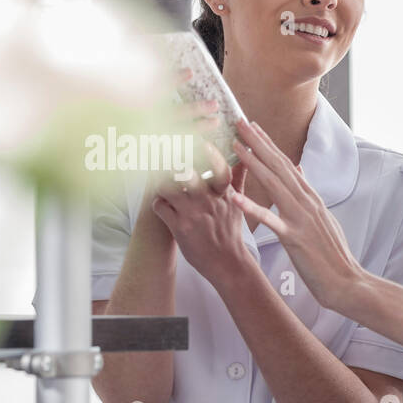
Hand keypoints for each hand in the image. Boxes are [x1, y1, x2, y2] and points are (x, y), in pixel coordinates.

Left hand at [151, 139, 252, 288]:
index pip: (219, 169)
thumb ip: (239, 177)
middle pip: (188, 174)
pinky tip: (160, 202)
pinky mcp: (178, 227)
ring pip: (169, 187)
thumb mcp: (239, 203)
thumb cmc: (229, 230)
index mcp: (223, 194)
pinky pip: (160, 206)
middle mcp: (207, 202)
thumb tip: (245, 156)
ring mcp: (192, 214)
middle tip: (164, 150)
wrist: (226, 262)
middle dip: (174, 160)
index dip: (210, 154)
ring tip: (158, 177)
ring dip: (161, 180)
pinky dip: (156, 201)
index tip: (201, 140)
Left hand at [227, 118, 362, 310]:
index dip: (268, 143)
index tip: (252, 126)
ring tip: (235, 146)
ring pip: (274, 185)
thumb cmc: (332, 254)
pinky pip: (270, 220)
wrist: (347, 282)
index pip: (286, 163)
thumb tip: (299, 169)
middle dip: (258, 142)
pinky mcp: (295, 238)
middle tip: (238, 121)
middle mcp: (307, 202)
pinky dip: (252, 207)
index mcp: (311, 197)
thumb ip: (308, 193)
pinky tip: (234, 197)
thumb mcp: (322, 217)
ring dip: (254, 163)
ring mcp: (301, 219)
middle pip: (279, 166)